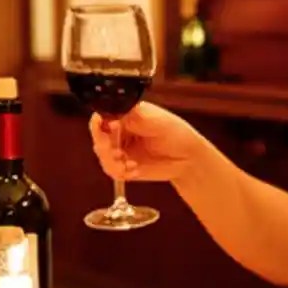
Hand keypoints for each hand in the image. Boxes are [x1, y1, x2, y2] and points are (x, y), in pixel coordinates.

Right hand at [88, 102, 204, 182]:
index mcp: (125, 116)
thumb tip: (109, 117)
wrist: (189, 157)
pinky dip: (119, 171)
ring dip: (111, 161)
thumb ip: (130, 116)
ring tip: (126, 164)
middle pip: (99, 138)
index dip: (99, 123)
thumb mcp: (153, 118)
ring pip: (103, 157)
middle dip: (103, 145)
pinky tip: (134, 169)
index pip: (103, 118)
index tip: (101, 125)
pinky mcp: (125, 168)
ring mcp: (122, 151)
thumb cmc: (176, 133)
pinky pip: (113, 172)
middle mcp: (120, 133)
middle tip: (113, 150)